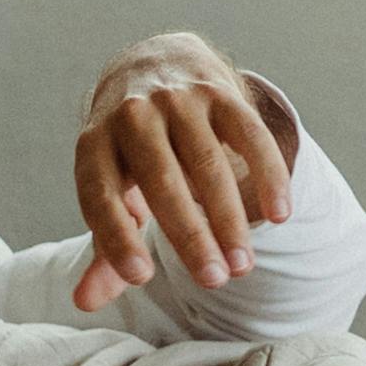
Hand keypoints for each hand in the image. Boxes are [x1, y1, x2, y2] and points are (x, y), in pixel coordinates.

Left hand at [70, 29, 292, 312]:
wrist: (156, 63)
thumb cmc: (129, 149)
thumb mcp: (110, 186)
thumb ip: (105, 245)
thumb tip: (85, 302)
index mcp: (94, 144)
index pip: (99, 193)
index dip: (116, 237)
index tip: (140, 278)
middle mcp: (132, 116)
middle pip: (161, 180)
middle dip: (190, 235)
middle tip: (214, 282)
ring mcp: (178, 99)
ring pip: (208, 162)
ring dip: (229, 218)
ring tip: (243, 267)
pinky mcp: (219, 91)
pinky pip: (249, 134)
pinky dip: (267, 175)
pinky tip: (280, 215)